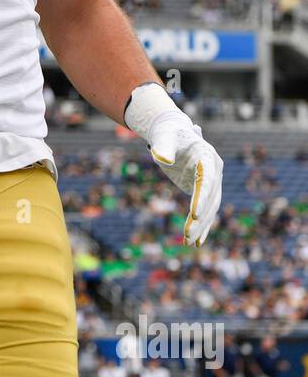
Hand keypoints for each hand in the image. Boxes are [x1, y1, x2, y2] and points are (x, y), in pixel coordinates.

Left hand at [125, 83, 223, 246]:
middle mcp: (215, 170)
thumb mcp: (163, 137)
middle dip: (200, 218)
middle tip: (187, 236)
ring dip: (201, 226)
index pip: (207, 180)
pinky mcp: (205, 190)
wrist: (173, 133)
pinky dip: (202, 226)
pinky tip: (196, 242)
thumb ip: (163, 147)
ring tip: (189, 243)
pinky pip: (206, 210)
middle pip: (210, 198)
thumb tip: (161, 158)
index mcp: (207, 156)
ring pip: (210, 208)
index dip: (201, 198)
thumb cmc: (167, 134)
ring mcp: (212, 181)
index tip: (194, 215)